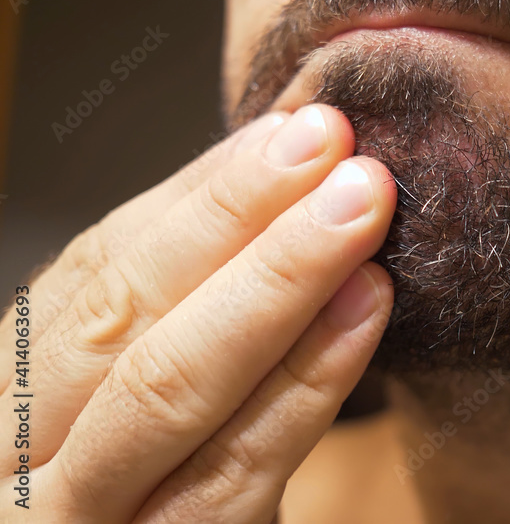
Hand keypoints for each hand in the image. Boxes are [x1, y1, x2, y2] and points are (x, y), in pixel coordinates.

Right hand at [0, 105, 396, 521]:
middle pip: (123, 314)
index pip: (96, 273)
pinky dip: (304, 383)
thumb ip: (172, 319)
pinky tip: (365, 310)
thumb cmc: (129, 493)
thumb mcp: (121, 405)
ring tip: (363, 207)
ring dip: (278, 282)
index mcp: (11, 394)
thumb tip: (274, 199)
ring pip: (169, 387)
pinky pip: (232, 472)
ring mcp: (80, 518)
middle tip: (334, 144)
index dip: (197, 197)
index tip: (290, 132)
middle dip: (236, 219)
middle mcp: (20, 456)